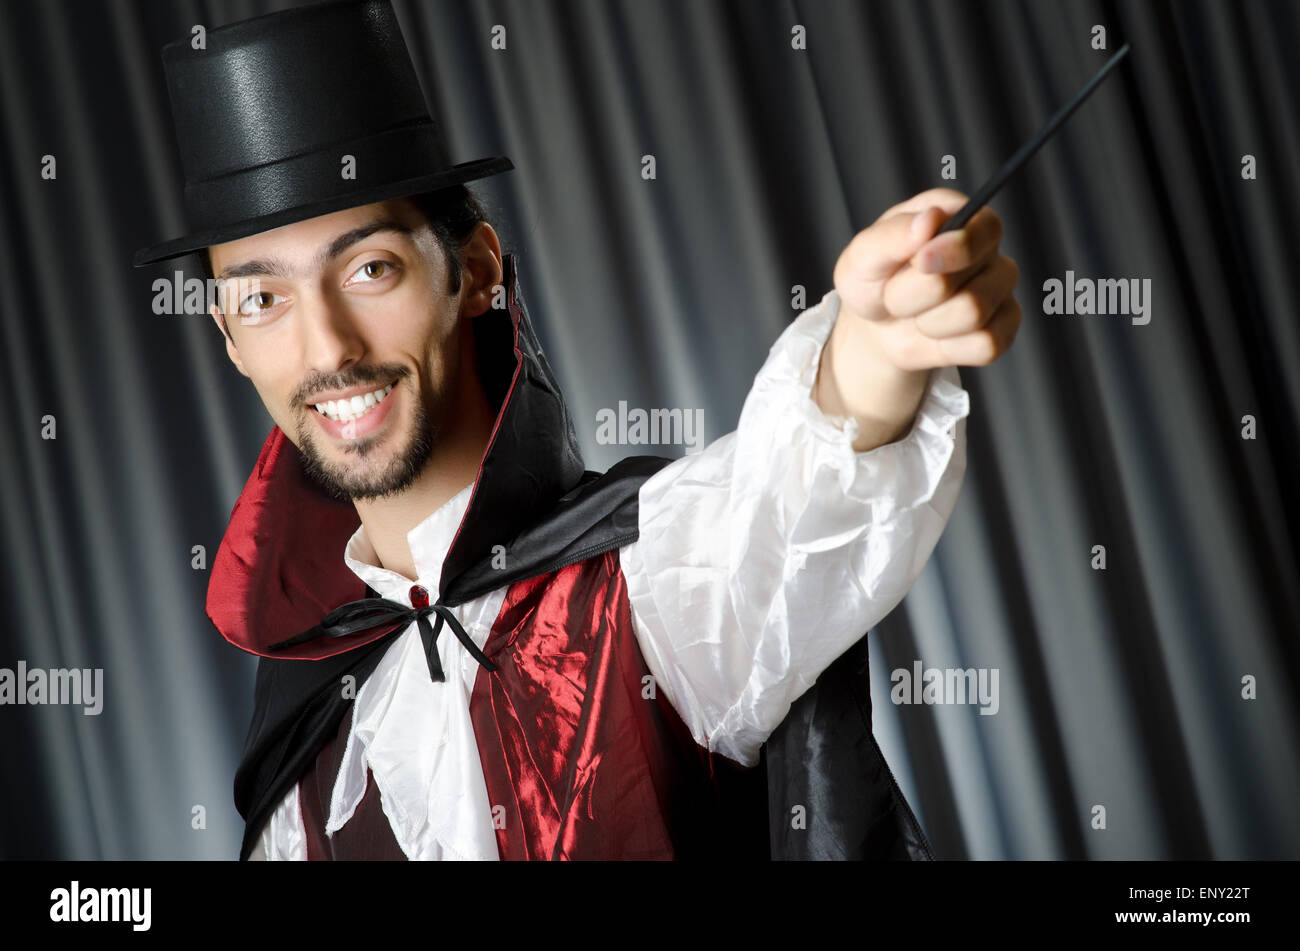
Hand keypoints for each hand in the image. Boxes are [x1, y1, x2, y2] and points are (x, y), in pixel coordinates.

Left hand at [832, 187, 1020, 370]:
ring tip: (914, 313)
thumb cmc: (873, 282)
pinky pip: (986, 345)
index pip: (985, 227)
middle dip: (915, 294)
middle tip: (896, 292)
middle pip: (968, 276)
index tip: (920, 261)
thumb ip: (892, 235)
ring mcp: (999, 288)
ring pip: (973, 312)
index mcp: (959, 215)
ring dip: (927, 322)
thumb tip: (931, 218)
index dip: (954, 248)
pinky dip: (949, 346)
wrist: (875, 327)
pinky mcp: (1002, 328)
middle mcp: (987, 249)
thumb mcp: (863, 255)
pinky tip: (937, 334)